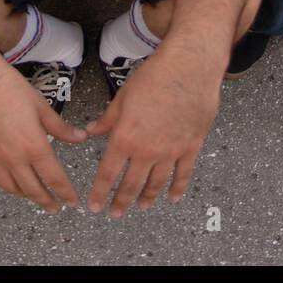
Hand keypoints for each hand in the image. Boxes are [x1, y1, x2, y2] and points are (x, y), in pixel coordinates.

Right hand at [0, 53, 85, 212]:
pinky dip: (1, 185)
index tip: (73, 202)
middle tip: (55, 207)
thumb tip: (81, 138)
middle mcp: (13, 158)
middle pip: (33, 190)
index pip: (54, 178)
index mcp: (34, 146)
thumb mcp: (40, 106)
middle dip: (47, 201)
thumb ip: (61, 127)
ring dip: (25, 195)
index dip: (65, 193)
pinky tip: (7, 183)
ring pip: (11, 188)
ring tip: (34, 196)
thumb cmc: (9, 88)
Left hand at [86, 42, 219, 216]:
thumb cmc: (153, 77)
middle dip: (121, 201)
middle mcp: (147, 150)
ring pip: (156, 183)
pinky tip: (173, 198)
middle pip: (131, 184)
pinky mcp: (191, 147)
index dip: (100, 192)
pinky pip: (183, 174)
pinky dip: (178, 188)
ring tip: (141, 207)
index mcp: (125, 137)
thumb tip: (91, 131)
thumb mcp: (122, 97)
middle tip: (115, 213)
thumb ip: (107, 120)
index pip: (108, 173)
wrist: (188, 68)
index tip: (94, 207)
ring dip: (147, 198)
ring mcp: (171, 151)